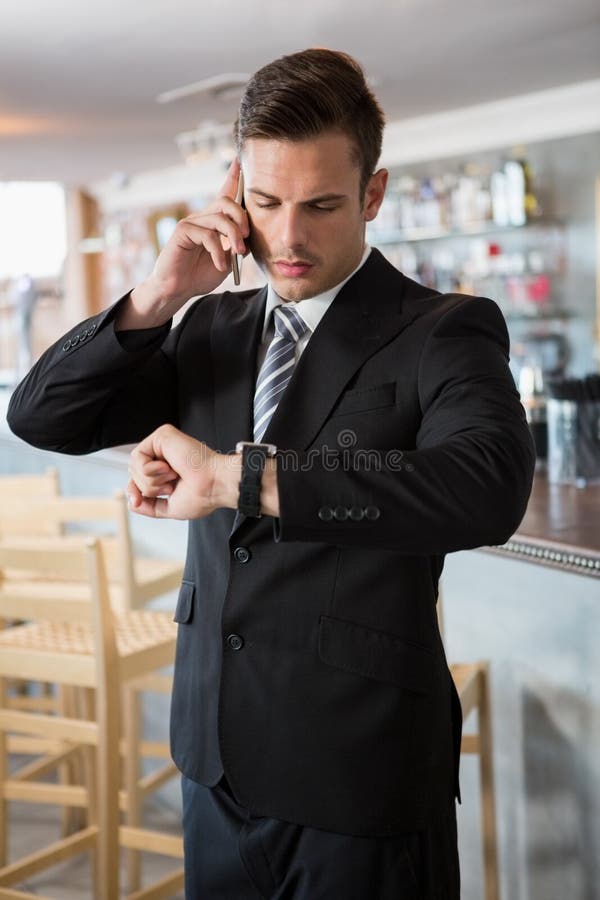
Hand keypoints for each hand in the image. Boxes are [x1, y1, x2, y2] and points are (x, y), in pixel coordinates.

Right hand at [118, 159, 248, 328]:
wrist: (178, 290)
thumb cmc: (200, 275)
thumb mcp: (228, 260)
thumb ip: (237, 245)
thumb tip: (250, 235)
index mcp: (213, 221)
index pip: (224, 194)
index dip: (233, 177)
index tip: (241, 161)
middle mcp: (202, 217)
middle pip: (227, 202)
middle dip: (242, 218)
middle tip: (247, 239)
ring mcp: (191, 222)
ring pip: (219, 217)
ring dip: (234, 236)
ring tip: (238, 254)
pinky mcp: (182, 232)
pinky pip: (207, 235)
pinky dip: (218, 251)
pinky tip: (220, 265)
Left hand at [127, 424, 240, 519]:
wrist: (214, 485)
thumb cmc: (203, 495)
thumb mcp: (170, 508)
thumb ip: (150, 506)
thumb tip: (133, 503)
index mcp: (167, 471)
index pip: (138, 479)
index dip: (134, 491)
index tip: (137, 502)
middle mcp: (164, 456)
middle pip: (134, 473)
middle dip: (148, 488)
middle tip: (171, 486)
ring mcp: (163, 445)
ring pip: (134, 465)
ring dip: (151, 480)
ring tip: (172, 477)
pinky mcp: (162, 435)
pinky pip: (138, 455)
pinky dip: (150, 469)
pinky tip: (169, 468)